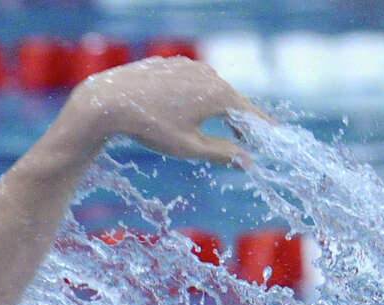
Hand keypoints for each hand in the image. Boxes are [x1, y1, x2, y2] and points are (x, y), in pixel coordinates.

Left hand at [65, 56, 270, 165]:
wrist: (110, 101)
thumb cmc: (151, 127)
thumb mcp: (188, 147)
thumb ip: (221, 152)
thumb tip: (247, 160)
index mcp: (218, 94)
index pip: (249, 112)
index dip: (262, 126)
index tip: (273, 135)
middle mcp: (208, 74)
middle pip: (231, 98)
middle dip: (239, 118)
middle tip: (247, 136)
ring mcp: (188, 66)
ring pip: (209, 88)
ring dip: (216, 106)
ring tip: (219, 123)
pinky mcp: (169, 64)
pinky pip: (190, 81)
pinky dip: (195, 95)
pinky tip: (187, 108)